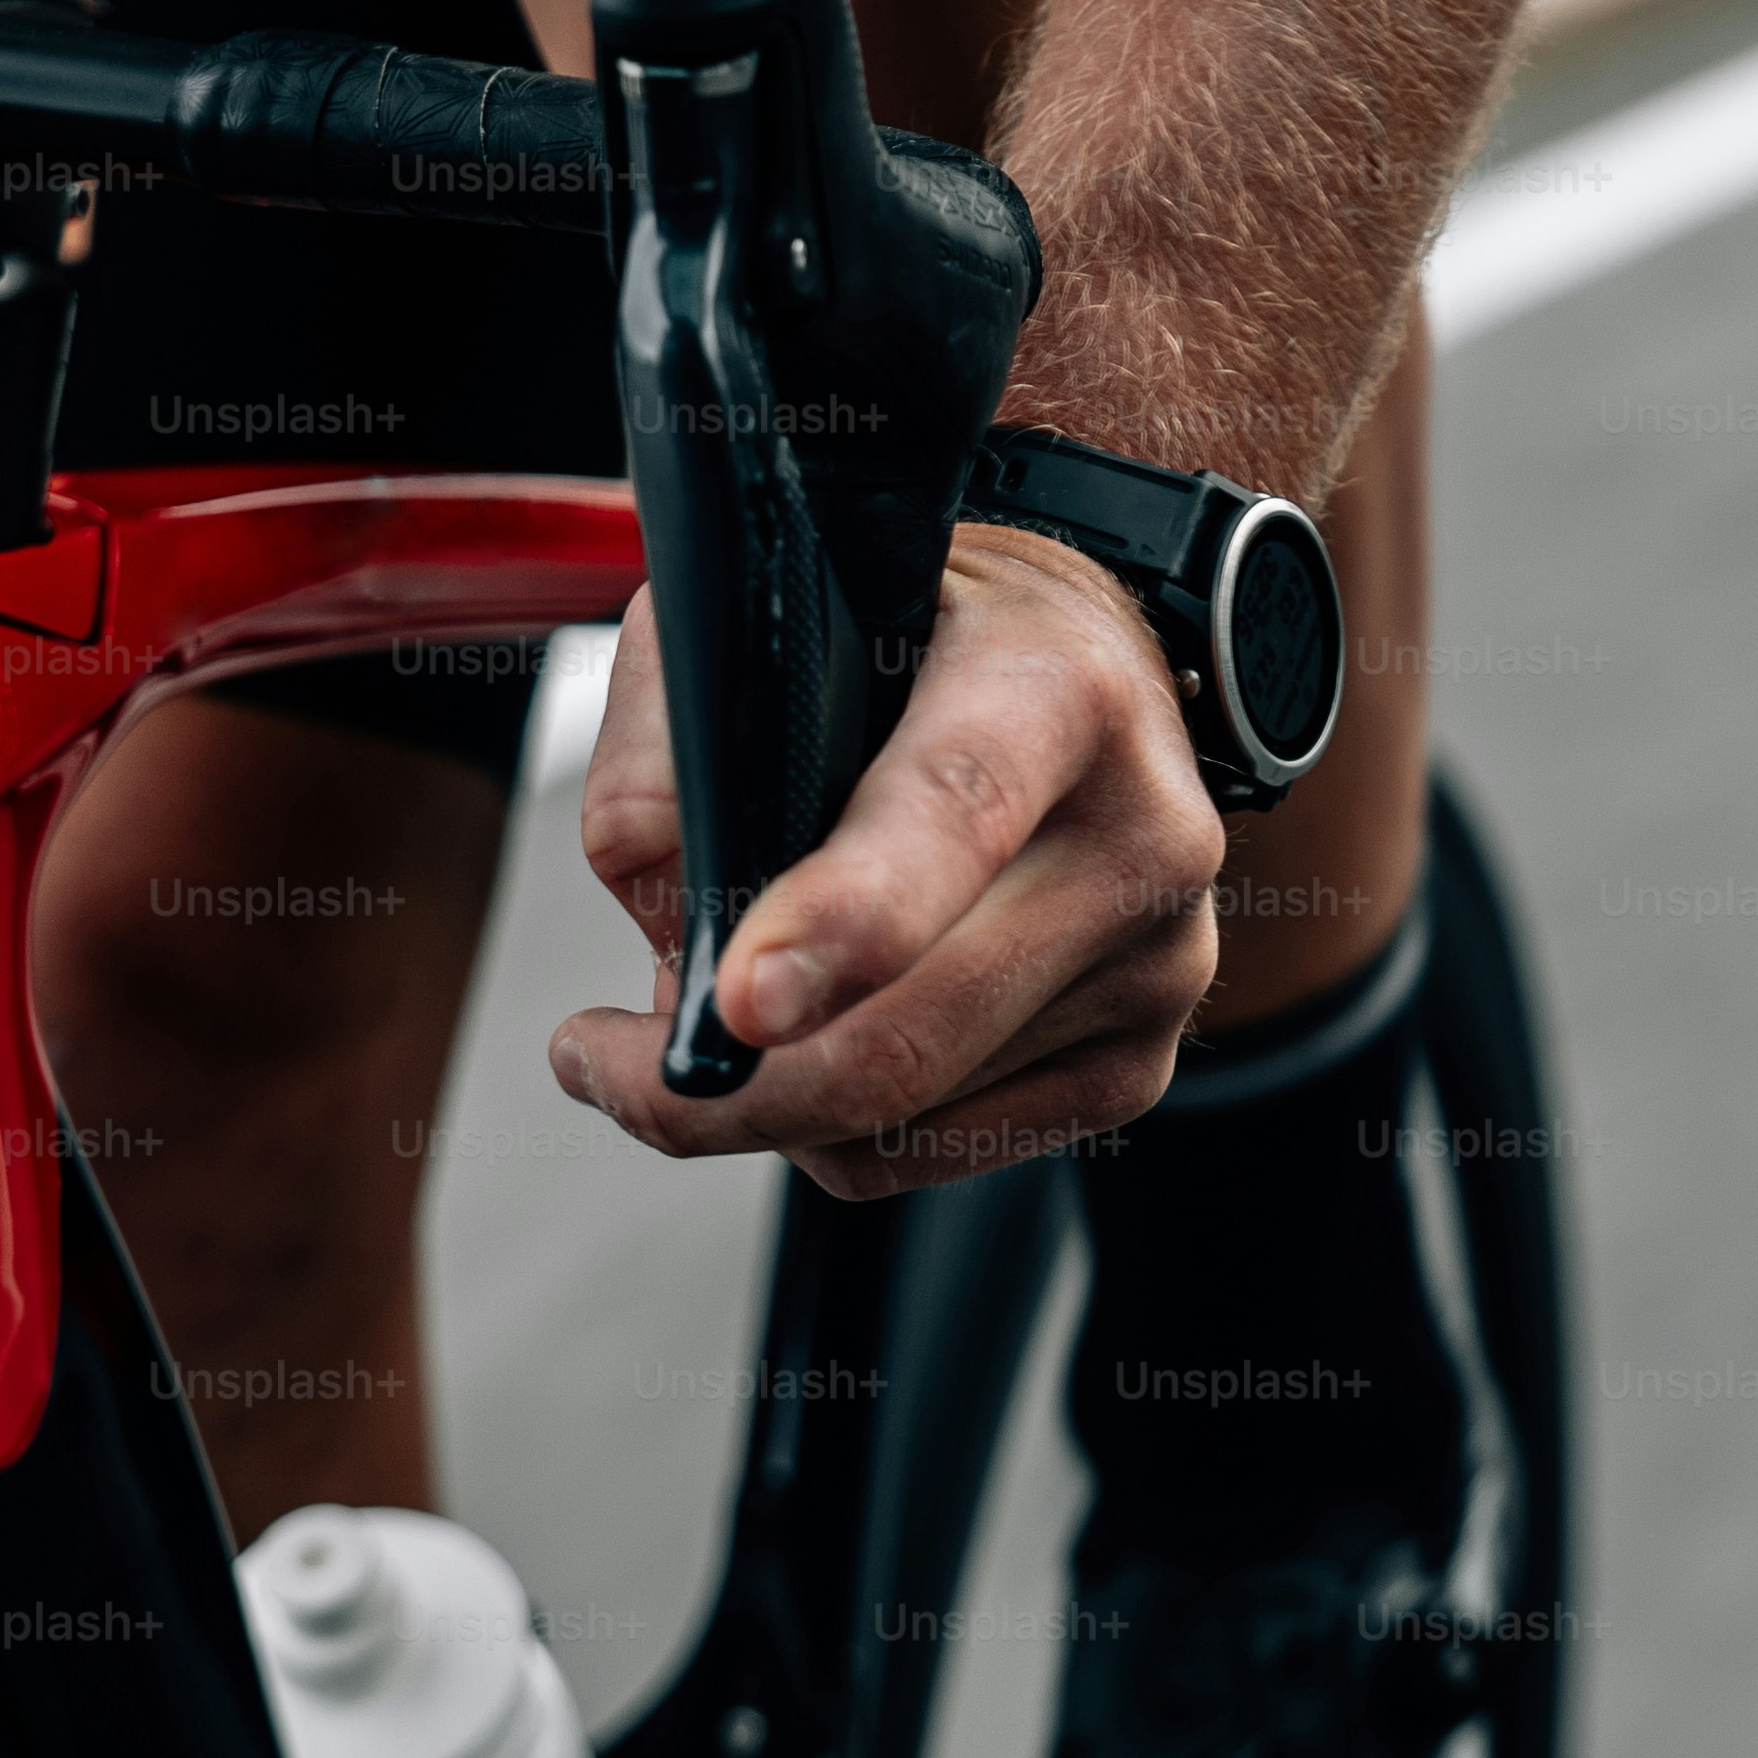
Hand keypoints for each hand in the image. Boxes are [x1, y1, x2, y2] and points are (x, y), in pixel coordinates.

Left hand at [549, 523, 1224, 1195]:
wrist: (1089, 671)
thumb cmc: (918, 635)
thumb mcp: (784, 608)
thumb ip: (684, 725)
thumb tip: (652, 894)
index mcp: (1057, 687)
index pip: (952, 812)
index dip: (845, 917)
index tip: (739, 1000)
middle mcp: (1139, 831)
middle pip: (911, 1026)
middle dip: (728, 1081)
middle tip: (600, 1062)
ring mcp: (1157, 962)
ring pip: (904, 1113)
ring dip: (767, 1097)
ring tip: (718, 1008)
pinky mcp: (1139, 1062)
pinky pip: (936, 1149)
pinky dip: (837, 1127)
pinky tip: (804, 1041)